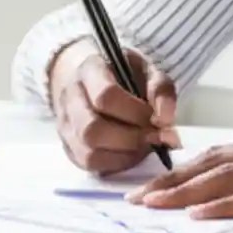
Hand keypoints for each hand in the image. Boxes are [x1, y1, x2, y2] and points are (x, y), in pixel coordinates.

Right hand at [49, 40, 180, 174]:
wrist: (90, 77)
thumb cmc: (122, 73)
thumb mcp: (145, 68)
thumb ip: (160, 88)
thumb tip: (166, 120)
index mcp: (89, 70)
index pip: (105, 96)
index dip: (136, 112)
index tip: (158, 118)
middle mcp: (69, 97)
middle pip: (93, 129)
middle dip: (130, 138)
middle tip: (154, 137)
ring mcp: (65, 124)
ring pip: (89, 152)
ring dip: (124, 154)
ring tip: (143, 145)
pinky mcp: (69, 146)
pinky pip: (89, 165)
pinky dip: (116, 163)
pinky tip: (131, 152)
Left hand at [127, 126, 232, 218]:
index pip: (221, 153)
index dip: (186, 166)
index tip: (159, 178)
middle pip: (210, 165)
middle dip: (169, 181)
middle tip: (137, 195)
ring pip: (220, 180)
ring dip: (180, 193)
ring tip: (150, 204)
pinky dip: (221, 207)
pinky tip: (197, 215)